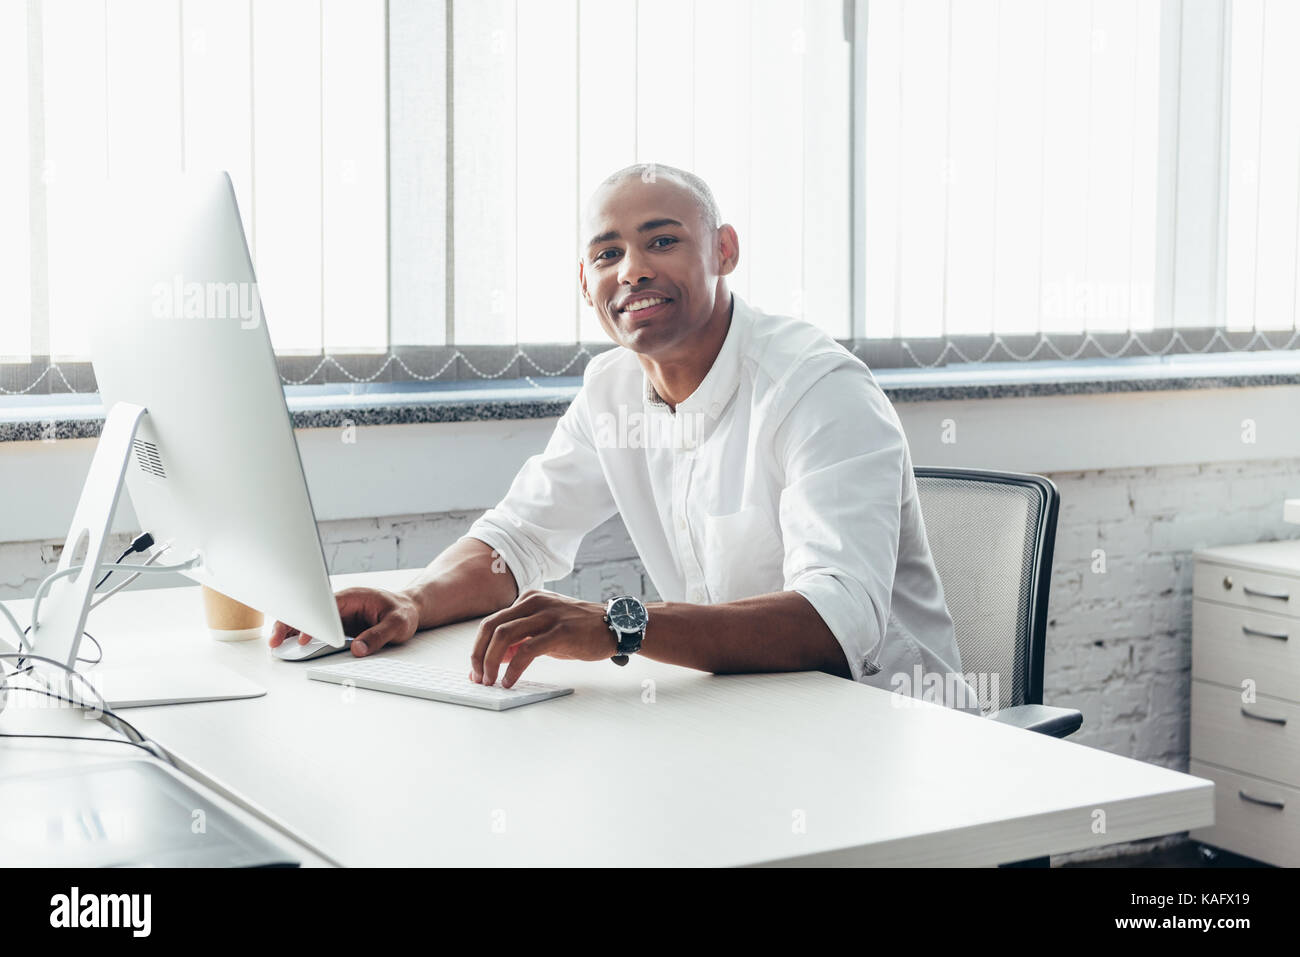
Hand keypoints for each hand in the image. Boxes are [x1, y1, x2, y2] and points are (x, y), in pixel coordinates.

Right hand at [268, 586, 420, 656]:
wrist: (409, 609)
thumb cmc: (403, 612)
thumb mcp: (397, 624)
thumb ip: (378, 636)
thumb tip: (358, 650)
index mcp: (352, 597)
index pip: (324, 606)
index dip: (312, 620)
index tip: (303, 637)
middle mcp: (341, 604)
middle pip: (309, 611)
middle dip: (291, 624)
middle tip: (275, 641)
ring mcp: (338, 615)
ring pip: (309, 621)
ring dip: (292, 631)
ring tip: (276, 645)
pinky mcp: (339, 625)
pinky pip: (317, 630)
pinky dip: (303, 637)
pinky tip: (291, 646)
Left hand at [471, 589, 614, 687]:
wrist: (615, 625)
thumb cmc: (580, 629)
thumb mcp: (546, 631)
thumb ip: (521, 641)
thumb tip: (495, 660)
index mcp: (528, 600)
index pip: (492, 622)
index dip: (478, 648)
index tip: (475, 670)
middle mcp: (534, 603)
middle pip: (491, 627)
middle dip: (478, 655)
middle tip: (478, 677)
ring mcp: (547, 615)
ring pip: (504, 635)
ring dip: (491, 662)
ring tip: (491, 682)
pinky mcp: (560, 631)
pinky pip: (527, 650)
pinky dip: (513, 668)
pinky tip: (510, 680)